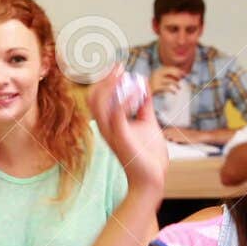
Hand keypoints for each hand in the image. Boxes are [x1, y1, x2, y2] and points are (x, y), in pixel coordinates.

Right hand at [87, 65, 167, 194]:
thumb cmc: (148, 155)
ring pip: (98, 104)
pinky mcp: (121, 138)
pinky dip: (124, 99)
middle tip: (119, 66)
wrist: (153, 178)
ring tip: (122, 74)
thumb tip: (144, 85)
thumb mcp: (147, 124)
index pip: (97, 98)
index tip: (118, 67)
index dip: (105, 80)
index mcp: (109, 124)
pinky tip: (136, 91)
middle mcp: (105, 128)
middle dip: (104, 79)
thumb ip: (144, 106)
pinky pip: (117, 115)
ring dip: (109, 86)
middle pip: (93, 98)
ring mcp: (111, 133)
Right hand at [149, 66, 185, 95]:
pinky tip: (175, 93)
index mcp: (157, 70)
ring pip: (170, 81)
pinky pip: (168, 88)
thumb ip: (166, 76)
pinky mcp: (157, 87)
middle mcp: (157, 74)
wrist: (143, 92)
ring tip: (179, 87)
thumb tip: (179, 76)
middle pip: (170, 71)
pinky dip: (173, 90)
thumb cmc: (152, 86)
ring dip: (177, 84)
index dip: (177, 70)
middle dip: (178, 74)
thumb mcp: (158, 78)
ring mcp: (156, 80)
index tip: (183, 73)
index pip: (169, 68)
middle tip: (182, 78)